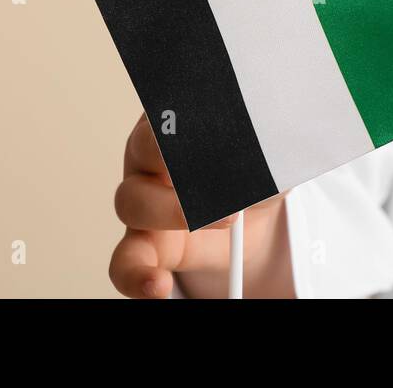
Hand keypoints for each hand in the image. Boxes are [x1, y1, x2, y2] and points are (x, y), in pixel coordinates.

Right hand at [109, 112, 290, 297]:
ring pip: (130, 201)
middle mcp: (152, 156)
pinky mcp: (146, 244)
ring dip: (173, 211)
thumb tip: (260, 145)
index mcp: (179, 119)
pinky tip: (158, 286)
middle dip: (181, 157)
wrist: (260, 214)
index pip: (168, 105)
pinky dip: (138, 276)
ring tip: (225, 219)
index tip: (202, 119)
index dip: (182, 112)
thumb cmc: (258, 168)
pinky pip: (124, 261)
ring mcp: (144, 199)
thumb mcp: (268, 148)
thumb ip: (259, 138)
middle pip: (141, 147)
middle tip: (222, 171)